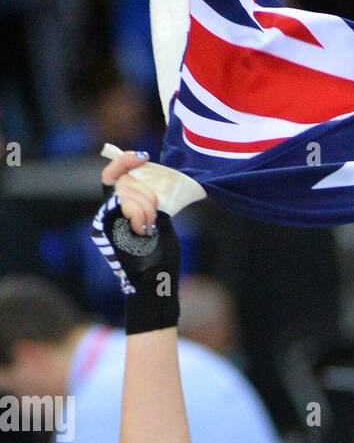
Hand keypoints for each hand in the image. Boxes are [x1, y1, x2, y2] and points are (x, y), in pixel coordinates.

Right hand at [92, 150, 180, 331]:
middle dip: (146, 194)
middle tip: (154, 217)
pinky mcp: (104, 229)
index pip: (114, 177)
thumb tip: (154, 183)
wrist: (154, 284)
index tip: (142, 158)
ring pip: (125, 192)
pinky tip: (144, 230)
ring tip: (148, 228)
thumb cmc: (160, 259)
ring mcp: (104, 221)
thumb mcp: (159, 224)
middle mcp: (107, 214)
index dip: (125, 162)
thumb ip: (152, 204)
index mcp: (119, 211)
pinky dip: (139, 214)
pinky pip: (125, 206)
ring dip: (145, 207)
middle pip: (124, 182)